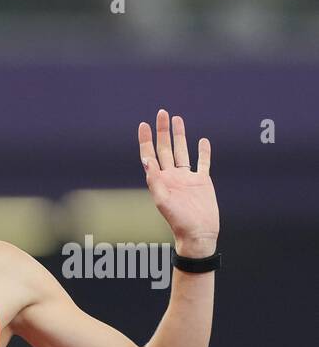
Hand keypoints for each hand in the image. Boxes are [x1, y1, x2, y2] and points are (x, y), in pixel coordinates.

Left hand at [138, 109, 218, 256]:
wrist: (198, 233)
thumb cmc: (179, 222)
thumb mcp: (163, 201)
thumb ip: (154, 181)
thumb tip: (146, 161)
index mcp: (160, 180)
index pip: (150, 155)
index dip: (146, 140)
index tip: (143, 125)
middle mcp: (172, 176)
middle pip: (166, 148)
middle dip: (163, 131)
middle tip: (161, 113)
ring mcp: (187, 178)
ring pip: (182, 151)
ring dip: (179, 135)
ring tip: (177, 119)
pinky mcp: (203, 181)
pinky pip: (203, 162)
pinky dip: (203, 151)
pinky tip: (202, 141)